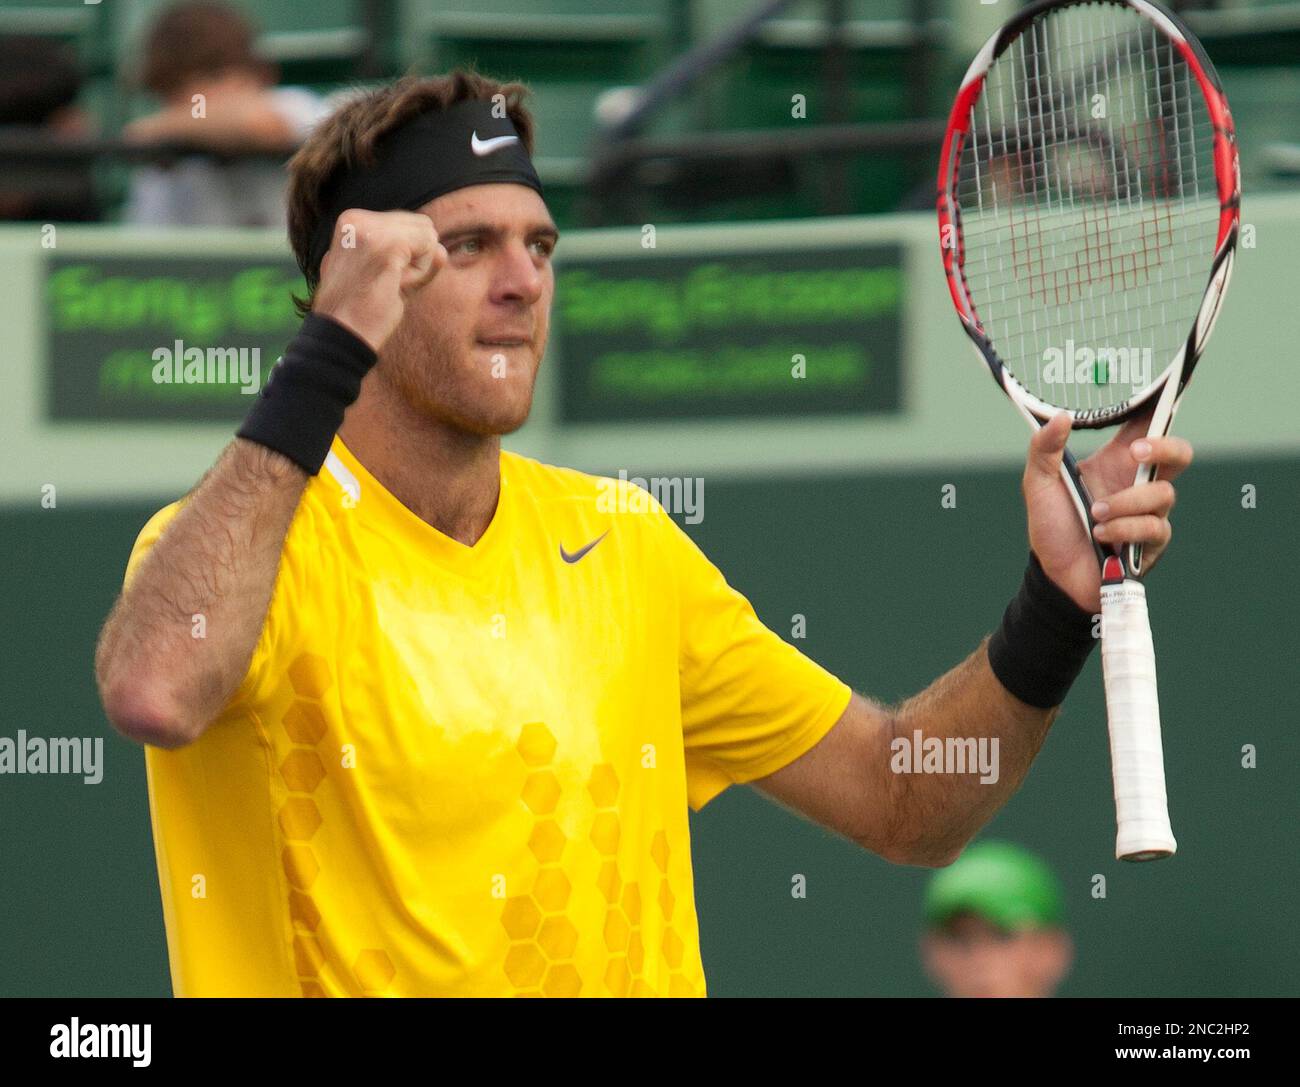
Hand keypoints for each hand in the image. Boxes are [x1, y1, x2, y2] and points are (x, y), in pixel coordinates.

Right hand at [312, 209, 447, 352]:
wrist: (340, 336)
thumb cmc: (362, 313)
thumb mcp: (389, 278)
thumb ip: (416, 260)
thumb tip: (442, 250)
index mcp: (352, 222)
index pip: (406, 223)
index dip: (406, 257)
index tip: (377, 278)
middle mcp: (356, 219)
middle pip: (422, 225)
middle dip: (415, 260)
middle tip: (385, 285)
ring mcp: (370, 229)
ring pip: (428, 235)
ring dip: (418, 268)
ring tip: (388, 285)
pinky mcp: (386, 245)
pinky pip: (430, 248)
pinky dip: (420, 274)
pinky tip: (395, 286)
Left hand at [1023, 410, 1192, 612]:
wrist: (1054, 576)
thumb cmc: (1051, 526)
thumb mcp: (1039, 484)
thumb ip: (1044, 449)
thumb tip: (1061, 415)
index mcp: (1115, 463)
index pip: (1147, 427)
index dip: (1164, 405)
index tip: (1175, 384)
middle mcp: (1137, 484)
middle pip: (1179, 454)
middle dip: (1164, 449)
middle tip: (1135, 452)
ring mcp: (1148, 514)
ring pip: (1162, 495)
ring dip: (1124, 503)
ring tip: (1094, 514)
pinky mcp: (1152, 543)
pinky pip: (1153, 528)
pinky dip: (1123, 529)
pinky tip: (1100, 535)